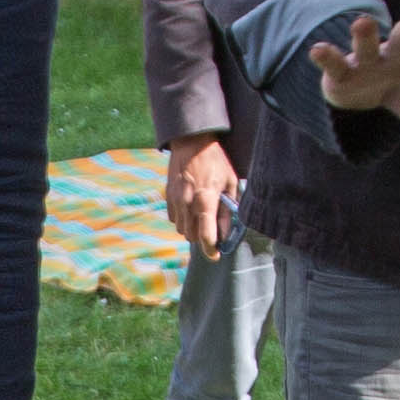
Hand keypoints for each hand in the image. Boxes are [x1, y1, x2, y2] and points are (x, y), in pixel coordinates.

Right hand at [161, 136, 239, 250]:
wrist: (191, 143)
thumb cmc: (215, 161)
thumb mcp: (230, 183)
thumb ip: (228, 210)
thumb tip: (226, 232)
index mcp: (206, 200)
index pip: (206, 236)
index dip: (211, 250)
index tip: (216, 256)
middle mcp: (188, 204)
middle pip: (193, 237)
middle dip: (203, 238)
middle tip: (213, 229)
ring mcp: (176, 201)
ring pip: (182, 230)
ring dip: (193, 229)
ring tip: (202, 216)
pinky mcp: (168, 197)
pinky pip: (175, 220)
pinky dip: (183, 220)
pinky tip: (191, 209)